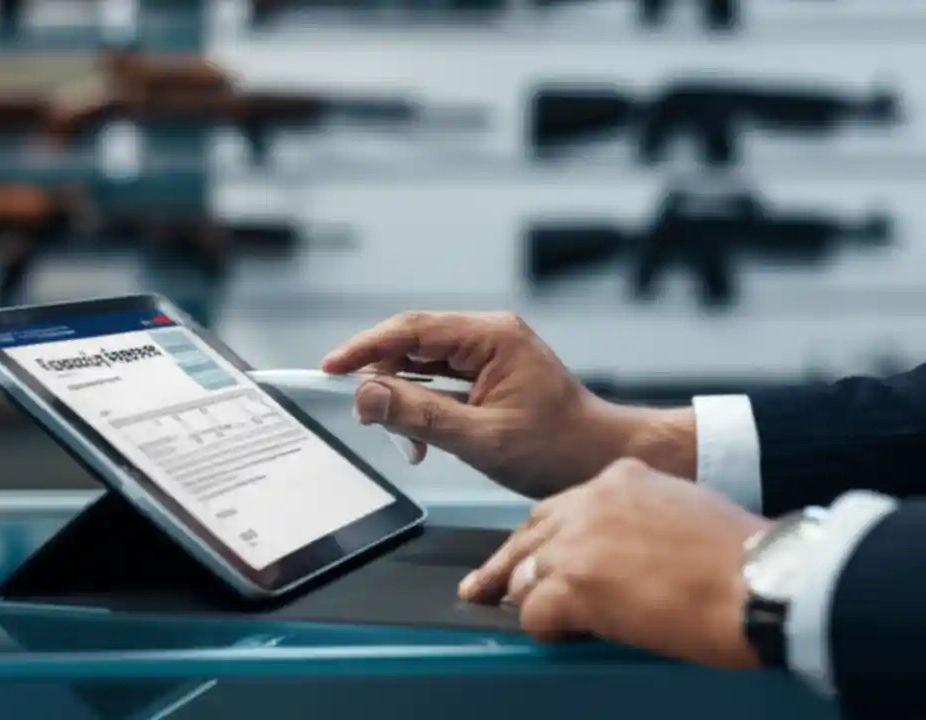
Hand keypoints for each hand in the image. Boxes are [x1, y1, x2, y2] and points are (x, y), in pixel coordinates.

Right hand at [322, 311, 694, 497]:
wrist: (601, 459)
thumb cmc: (558, 449)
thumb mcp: (481, 438)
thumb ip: (419, 416)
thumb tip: (366, 397)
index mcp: (493, 337)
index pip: (411, 330)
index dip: (365, 348)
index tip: (330, 368)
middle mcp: (489, 335)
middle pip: (411, 343)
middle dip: (383, 379)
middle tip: (365, 416)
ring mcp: (489, 353)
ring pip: (421, 364)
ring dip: (402, 400)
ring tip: (406, 441)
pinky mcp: (487, 373)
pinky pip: (437, 381)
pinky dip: (421, 408)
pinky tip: (422, 439)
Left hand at [460, 458, 768, 668]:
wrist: (763, 581)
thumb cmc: (744, 558)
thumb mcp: (686, 509)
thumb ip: (642, 519)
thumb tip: (623, 552)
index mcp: (623, 477)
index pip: (562, 506)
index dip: (547, 538)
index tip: (538, 555)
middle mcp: (591, 501)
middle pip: (529, 535)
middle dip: (510, 565)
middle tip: (484, 587)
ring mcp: (577, 542)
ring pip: (524, 574)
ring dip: (530, 601)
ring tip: (535, 620)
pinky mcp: (573, 585)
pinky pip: (534, 613)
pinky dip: (545, 630)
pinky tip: (566, 636)